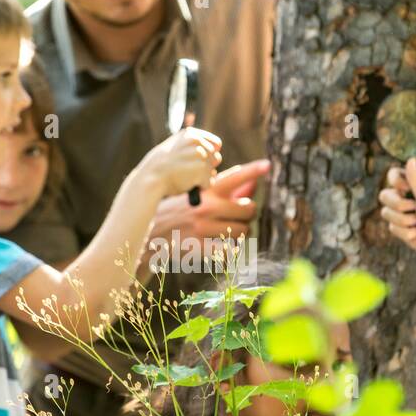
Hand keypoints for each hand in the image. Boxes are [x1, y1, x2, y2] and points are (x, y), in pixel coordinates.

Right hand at [138, 127, 222, 199]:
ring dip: (202, 178)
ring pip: (212, 171)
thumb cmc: (159, 168)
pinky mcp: (201, 169)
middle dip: (206, 167)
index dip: (209, 155)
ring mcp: (200, 154)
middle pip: (216, 158)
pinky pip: (208, 183)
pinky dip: (200, 187)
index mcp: (191, 134)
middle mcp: (197, 141)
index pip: (216, 144)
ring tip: (185, 177)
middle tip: (187, 172)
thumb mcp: (174, 149)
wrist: (150, 178)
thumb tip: (213, 151)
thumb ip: (190, 147)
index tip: (195, 162)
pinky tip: (186, 184)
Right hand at [150, 158, 269, 244]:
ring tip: (230, 231)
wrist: (147, 233)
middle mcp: (206, 207)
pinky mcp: (200, 247)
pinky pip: (231, 251)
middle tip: (239, 216)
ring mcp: (203, 228)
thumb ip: (224, 191)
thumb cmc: (175, 212)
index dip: (252, 170)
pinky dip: (233, 251)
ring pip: (243, 231)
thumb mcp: (195, 195)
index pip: (233, 177)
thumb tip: (252, 186)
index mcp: (205, 191)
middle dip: (248, 214)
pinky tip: (227, 249)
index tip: (267, 165)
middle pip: (248, 209)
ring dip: (242, 233)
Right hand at [378, 158, 415, 260]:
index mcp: (412, 187)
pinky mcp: (398, 228)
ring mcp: (399, 213)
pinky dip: (406, 233)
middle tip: (415, 209)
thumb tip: (411, 159)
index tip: (407, 188)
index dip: (396, 182)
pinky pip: (392, 228)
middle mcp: (403, 198)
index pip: (392, 175)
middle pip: (384, 195)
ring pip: (386, 214)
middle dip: (399, 206)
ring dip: (405, 221)